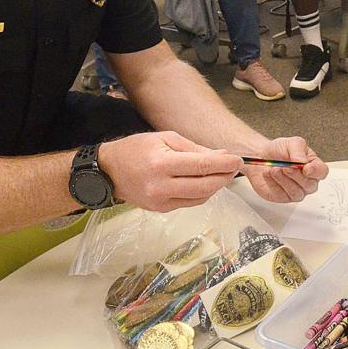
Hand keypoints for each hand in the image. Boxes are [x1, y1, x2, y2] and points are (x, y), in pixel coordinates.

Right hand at [98, 131, 241, 211]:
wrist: (109, 171)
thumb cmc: (137, 149)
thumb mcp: (166, 138)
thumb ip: (195, 148)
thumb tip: (222, 155)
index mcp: (162, 163)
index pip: (202, 166)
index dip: (224, 164)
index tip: (238, 159)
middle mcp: (161, 185)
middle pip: (204, 186)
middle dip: (224, 177)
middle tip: (234, 167)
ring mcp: (160, 201)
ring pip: (200, 197)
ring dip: (216, 186)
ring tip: (223, 174)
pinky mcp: (161, 210)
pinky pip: (189, 203)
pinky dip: (203, 193)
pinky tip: (207, 183)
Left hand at [241, 136, 328, 203]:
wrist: (262, 157)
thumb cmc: (280, 151)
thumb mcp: (291, 143)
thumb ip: (298, 151)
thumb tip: (302, 162)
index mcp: (313, 165)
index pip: (322, 172)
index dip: (315, 171)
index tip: (305, 167)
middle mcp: (307, 180)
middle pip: (310, 185)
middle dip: (295, 175)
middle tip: (285, 166)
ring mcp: (297, 190)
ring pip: (296, 193)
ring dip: (283, 180)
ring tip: (274, 169)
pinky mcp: (284, 197)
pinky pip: (282, 195)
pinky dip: (273, 183)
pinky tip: (269, 175)